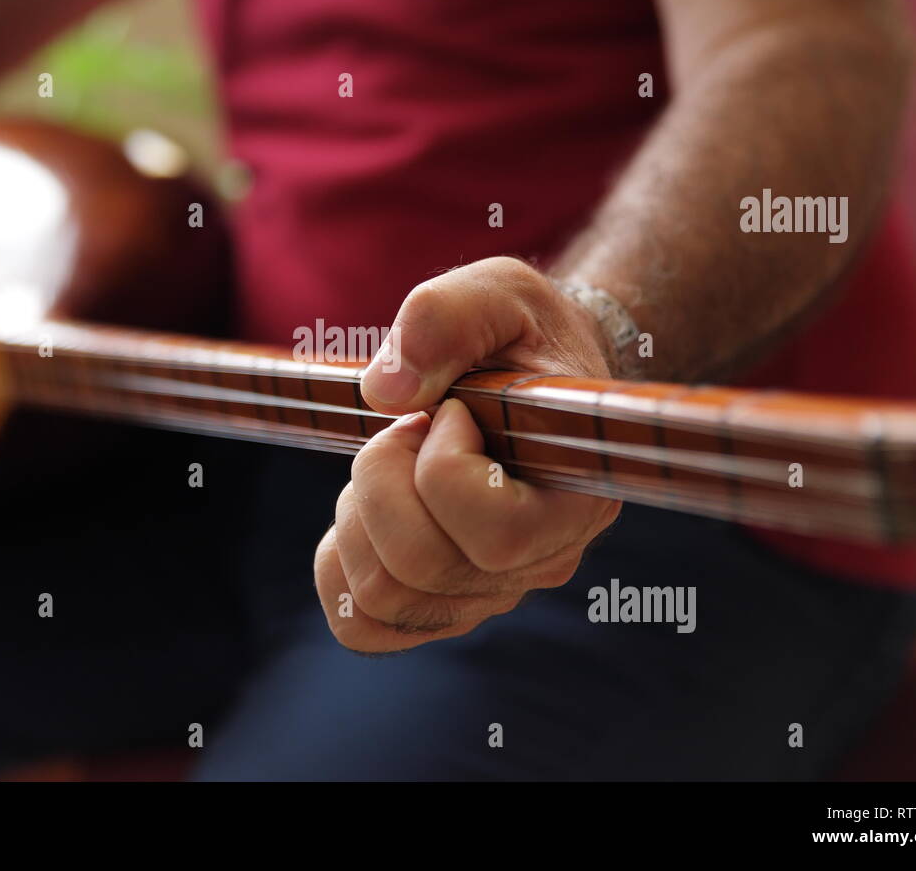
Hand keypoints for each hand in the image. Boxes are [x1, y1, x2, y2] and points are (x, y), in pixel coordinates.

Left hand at [314, 257, 621, 651]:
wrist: (533, 373)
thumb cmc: (522, 334)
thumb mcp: (498, 291)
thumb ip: (444, 316)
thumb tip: (382, 392)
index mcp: (576, 497)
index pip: (494, 532)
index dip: (443, 464)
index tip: (450, 410)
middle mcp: (542, 561)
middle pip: (420, 565)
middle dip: (382, 478)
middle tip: (405, 425)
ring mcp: (491, 591)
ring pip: (384, 596)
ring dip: (358, 514)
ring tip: (391, 460)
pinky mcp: (443, 602)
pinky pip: (363, 624)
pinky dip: (339, 566)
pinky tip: (363, 512)